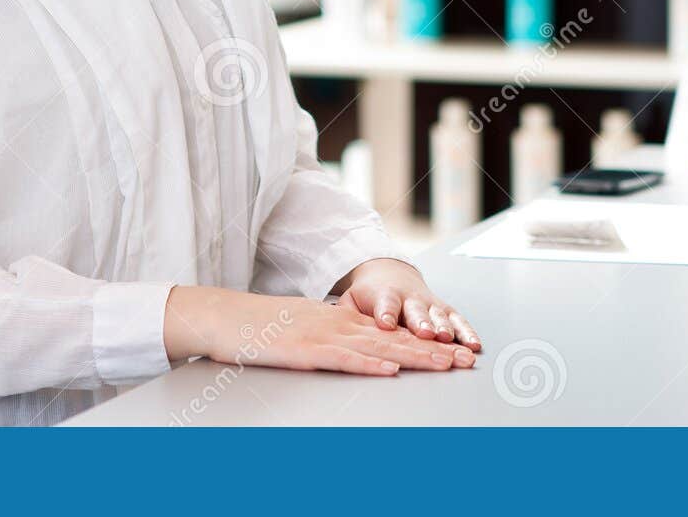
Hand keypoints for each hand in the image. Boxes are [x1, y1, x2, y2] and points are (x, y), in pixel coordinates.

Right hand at [163, 287, 475, 375]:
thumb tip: (359, 350)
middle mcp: (337, 323)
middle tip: (465, 361)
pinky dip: (368, 366)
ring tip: (444, 364)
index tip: (453, 350)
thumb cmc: (259, 327)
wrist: (222, 316)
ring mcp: (322, 335)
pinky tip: (390, 371)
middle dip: (432, 350)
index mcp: (338, 318)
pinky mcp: (304, 351)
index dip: (424, 341)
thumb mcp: (302, 327)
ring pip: (377, 348)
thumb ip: (331, 335)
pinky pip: (342, 360)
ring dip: (413, 357)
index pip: (390, 332)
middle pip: (394, 339)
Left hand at [336, 258, 481, 351]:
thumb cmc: (368, 294)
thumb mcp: (351, 300)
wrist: (389, 272)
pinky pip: (457, 320)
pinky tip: (472, 344)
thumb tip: (328, 325)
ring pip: (439, 316)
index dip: (386, 313)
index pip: (385, 304)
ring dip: (446, 329)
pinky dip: (466, 332)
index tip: (387, 322)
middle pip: (417, 311)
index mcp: (384, 295)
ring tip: (450, 340)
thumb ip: (345, 313)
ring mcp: (429, 303)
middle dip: (422, 322)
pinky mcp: (443, 309)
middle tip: (426, 332)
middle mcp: (410, 298)